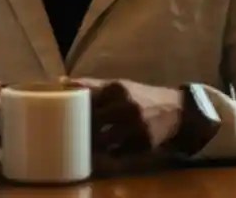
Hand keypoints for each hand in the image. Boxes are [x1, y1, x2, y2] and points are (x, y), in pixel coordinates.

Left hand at [61, 77, 183, 155]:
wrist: (174, 110)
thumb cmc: (139, 96)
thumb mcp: (118, 85)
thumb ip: (91, 85)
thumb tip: (61, 82)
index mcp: (116, 88)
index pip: (85, 99)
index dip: (72, 109)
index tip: (62, 114)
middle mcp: (126, 106)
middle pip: (92, 122)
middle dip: (80, 129)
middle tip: (71, 133)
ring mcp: (135, 126)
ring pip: (103, 141)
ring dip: (93, 144)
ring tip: (86, 143)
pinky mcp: (143, 143)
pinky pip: (117, 153)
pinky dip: (109, 153)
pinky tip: (106, 149)